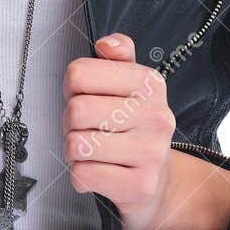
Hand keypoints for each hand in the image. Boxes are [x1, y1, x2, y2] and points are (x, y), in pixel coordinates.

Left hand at [61, 33, 176, 229]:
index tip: (86, 98)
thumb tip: (106, 44)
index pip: (79, 73)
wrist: (158, 183)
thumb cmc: (133, 131)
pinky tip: (99, 172)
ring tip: (94, 152)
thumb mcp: (130, 88)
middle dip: (70, 124)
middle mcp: (156, 115)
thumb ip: (117, 58)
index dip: (71, 89)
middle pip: (76, 110)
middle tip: (87, 130)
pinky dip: (80, 177)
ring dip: (74, 152)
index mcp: (149, 84)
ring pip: (76, 144)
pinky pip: (83, 174)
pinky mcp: (140, 185)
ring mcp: (151, 152)